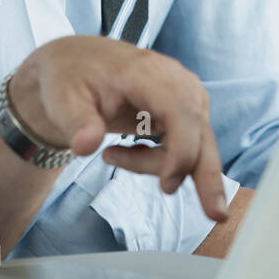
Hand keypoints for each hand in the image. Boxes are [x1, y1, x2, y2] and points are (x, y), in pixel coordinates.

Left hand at [8, 36, 227, 223]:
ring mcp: (184, 96)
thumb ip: (77, 122)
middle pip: (201, 131)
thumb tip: (85, 146)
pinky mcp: (185, 111)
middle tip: (216, 215)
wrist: (80, 63)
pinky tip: (125, 153)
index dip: (182, 150)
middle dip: (208, 175)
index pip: (181, 111)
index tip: (168, 186)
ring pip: (195, 145)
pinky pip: (186, 147)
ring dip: (162, 166)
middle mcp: (175, 81)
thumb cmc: (73, 77)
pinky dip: (162, 161)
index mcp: (147, 72)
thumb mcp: (63, 98)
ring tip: (112, 155)